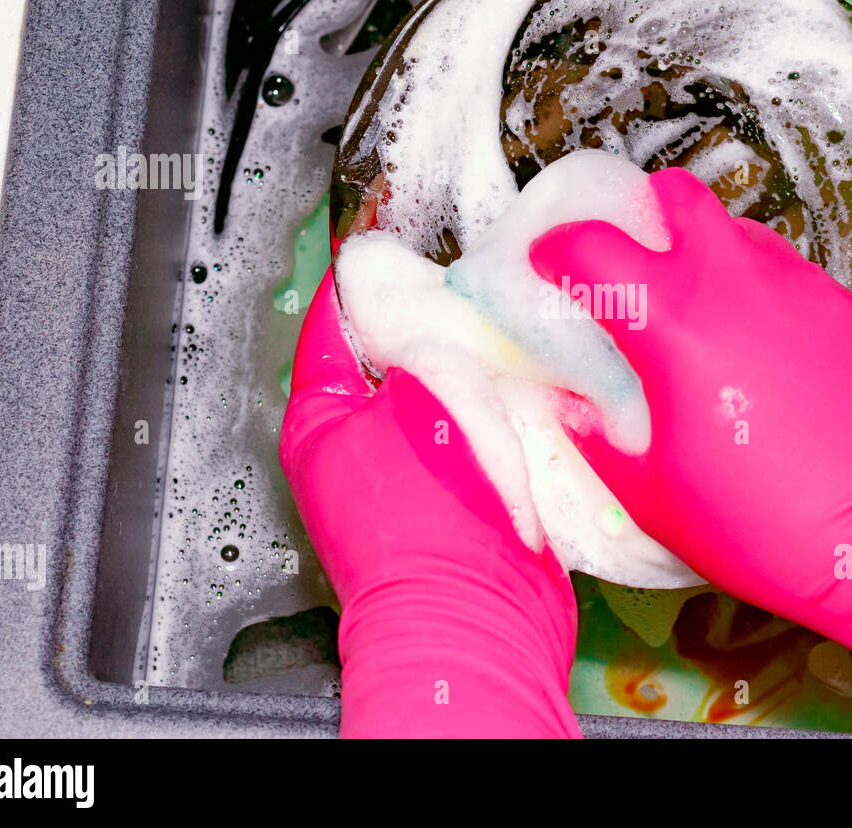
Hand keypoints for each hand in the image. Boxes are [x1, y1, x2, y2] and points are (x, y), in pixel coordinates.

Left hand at [279, 268, 579, 737]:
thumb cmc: (433, 517)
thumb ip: (417, 337)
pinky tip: (531, 388)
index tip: (397, 237)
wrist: (483, 614)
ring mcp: (406, 477)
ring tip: (506, 329)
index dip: (364, 275)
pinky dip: (500, 411)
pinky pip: (477, 434)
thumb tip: (423, 297)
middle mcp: (354, 449)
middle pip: (392, 358)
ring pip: (441, 394)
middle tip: (471, 284)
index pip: (331, 324)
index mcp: (319, 420)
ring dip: (474, 368)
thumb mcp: (420, 395)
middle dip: (433, 321)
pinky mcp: (456, 500)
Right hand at [529, 166, 851, 609]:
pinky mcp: (847, 309)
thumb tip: (570, 402)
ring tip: (696, 317)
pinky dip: (755, 294)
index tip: (545, 267)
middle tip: (628, 268)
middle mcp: (738, 283)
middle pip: (675, 194)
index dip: (554, 248)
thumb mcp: (649, 495)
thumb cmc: (761, 525)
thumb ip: (594, 434)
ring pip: (736, 231)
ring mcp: (801, 288)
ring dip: (701, 256)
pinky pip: (786, 275)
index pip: (591, 245)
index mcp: (675, 323)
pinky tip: (759, 353)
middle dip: (640, 215)